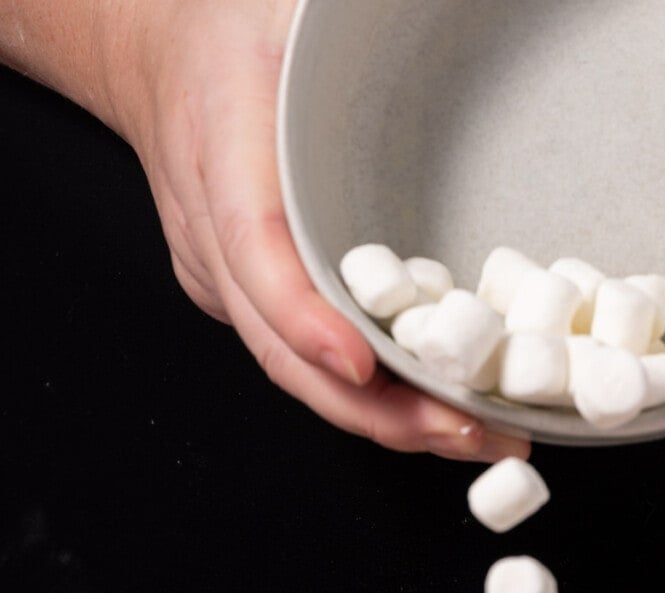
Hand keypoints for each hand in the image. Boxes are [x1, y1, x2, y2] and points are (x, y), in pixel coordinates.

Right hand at [116, 0, 527, 460]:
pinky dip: (376, 401)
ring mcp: (230, 282)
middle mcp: (217, 239)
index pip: (254, 255)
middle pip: (285, 354)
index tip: (362, 363)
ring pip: (302, 375)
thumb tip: (457, 20)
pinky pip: (311, 362)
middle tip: (465, 433)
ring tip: (479, 442)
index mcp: (220, 156)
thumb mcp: (286, 5)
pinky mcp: (253, 301)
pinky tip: (442, 419)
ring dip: (390, 423)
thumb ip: (346, 20)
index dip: (305, 320)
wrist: (151, 45)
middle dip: (377, 412)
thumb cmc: (227, 18)